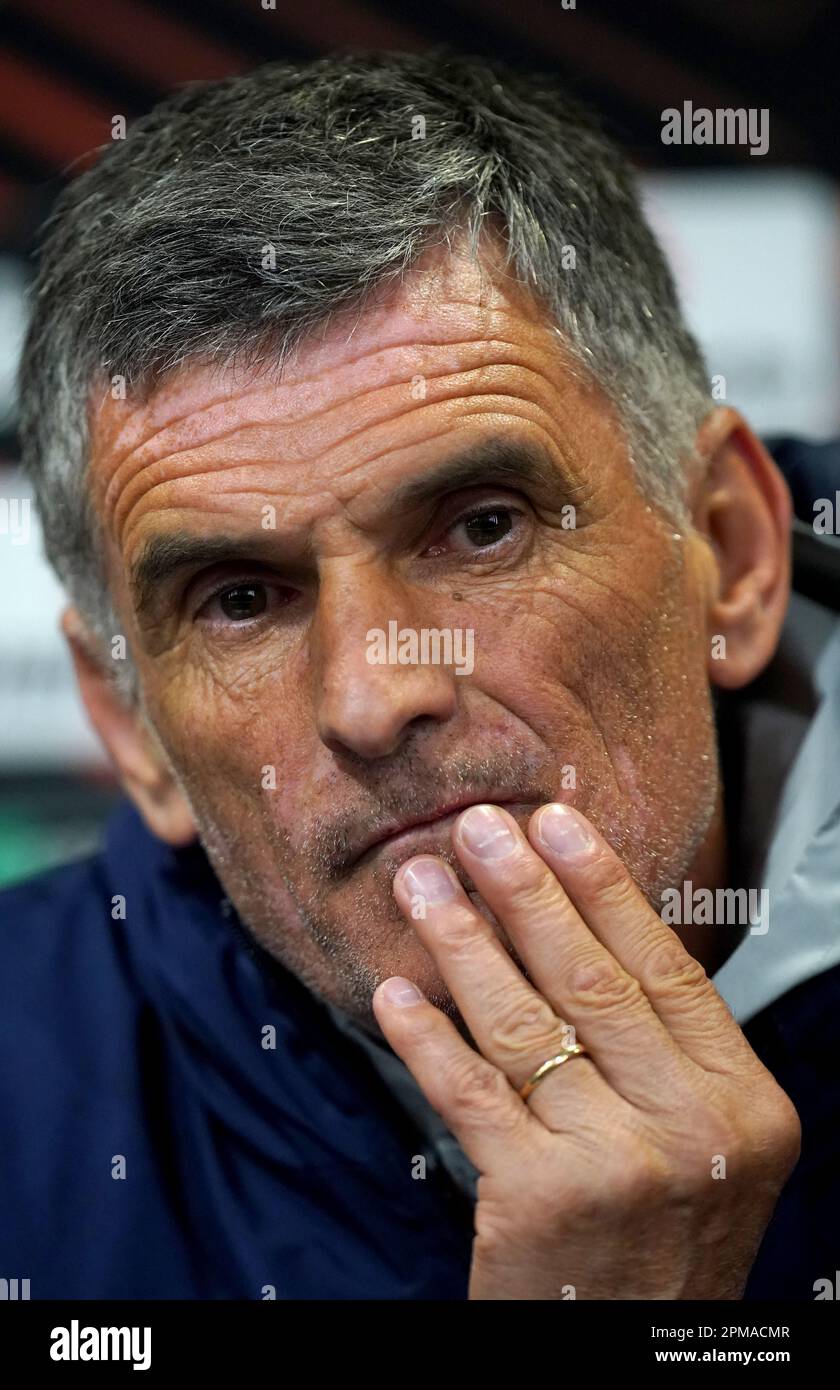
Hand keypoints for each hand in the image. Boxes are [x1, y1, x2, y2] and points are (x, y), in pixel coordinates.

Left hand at [372, 802, 800, 1299]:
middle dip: (526, 891)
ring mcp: (619, 1163)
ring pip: (525, 1021)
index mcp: (744, 1102)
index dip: (604, 886)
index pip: (667, 967)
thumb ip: (661, 1055)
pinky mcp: (540, 1198)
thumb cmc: (657, 1246)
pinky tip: (394, 992)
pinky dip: (426, 1036)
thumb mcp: (701, 1146)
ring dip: (462, 942)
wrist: (634, 1365)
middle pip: (593, 979)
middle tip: (477, 828)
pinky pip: (471, 1092)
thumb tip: (578, 925)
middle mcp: (694, 1128)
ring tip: (420, 886)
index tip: (556, 821)